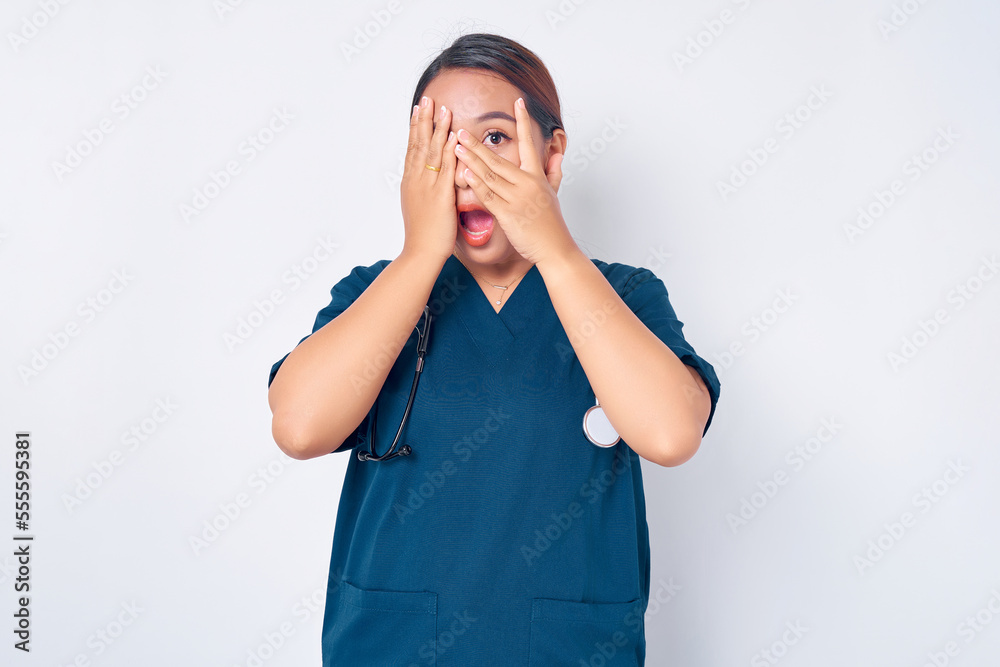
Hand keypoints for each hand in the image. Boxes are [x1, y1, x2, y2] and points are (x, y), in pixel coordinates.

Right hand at [400, 96, 459, 263]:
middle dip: (424, 120)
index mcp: (411, 182)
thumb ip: (425, 191)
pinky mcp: (440, 196)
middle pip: (419, 144)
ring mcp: (427, 187)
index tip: (419, 109)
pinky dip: (449, 150)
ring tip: (442, 108)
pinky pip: (445, 168)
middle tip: (428, 99)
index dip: (416, 128)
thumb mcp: (420, 207)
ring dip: (438, 128)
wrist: (420, 253)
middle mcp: (416, 180)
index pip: (413, 149)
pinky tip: (453, 135)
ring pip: (431, 152)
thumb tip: (429, 181)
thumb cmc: (423, 235)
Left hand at [453, 97, 575, 265]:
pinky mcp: (508, 214)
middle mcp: (527, 184)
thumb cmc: (552, 223)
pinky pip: (487, 196)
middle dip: (478, 144)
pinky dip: (475, 184)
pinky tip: (463, 173)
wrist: (554, 248)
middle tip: (460, 130)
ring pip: (489, 175)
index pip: (529, 143)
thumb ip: (553, 171)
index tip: (517, 102)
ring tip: (456, 147)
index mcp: (537, 176)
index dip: (524, 122)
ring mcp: (517, 198)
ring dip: (471, 160)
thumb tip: (557, 153)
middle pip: (498, 160)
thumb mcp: (554, 194)